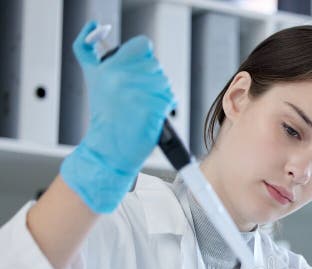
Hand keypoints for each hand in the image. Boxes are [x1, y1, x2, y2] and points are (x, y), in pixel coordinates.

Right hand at [59, 21, 174, 212]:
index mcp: (108, 67)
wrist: (108, 148)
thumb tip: (94, 25)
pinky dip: (166, 108)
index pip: (142, 45)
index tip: (137, 72)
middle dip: (152, 80)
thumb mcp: (93, 78)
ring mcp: (137, 92)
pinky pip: (170, 99)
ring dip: (160, 94)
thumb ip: (90, 51)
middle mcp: (121, 77)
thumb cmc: (105, 116)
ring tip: (144, 107)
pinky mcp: (151, 108)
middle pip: (156, 65)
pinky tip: (152, 115)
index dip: (144, 58)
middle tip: (139, 97)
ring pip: (165, 82)